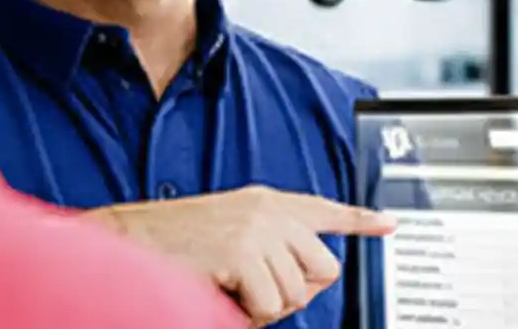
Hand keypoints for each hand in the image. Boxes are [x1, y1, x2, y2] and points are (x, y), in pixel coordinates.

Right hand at [88, 185, 395, 326]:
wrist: (129, 241)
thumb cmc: (174, 244)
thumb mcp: (229, 231)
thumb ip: (267, 243)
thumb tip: (300, 279)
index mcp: (267, 202)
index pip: (325, 210)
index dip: (360, 220)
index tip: (389, 223)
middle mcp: (269, 210)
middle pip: (323, 267)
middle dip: (294, 291)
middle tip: (254, 291)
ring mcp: (257, 229)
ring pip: (295, 293)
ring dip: (263, 307)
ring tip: (229, 290)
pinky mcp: (243, 252)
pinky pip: (269, 306)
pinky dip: (246, 316)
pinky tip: (222, 297)